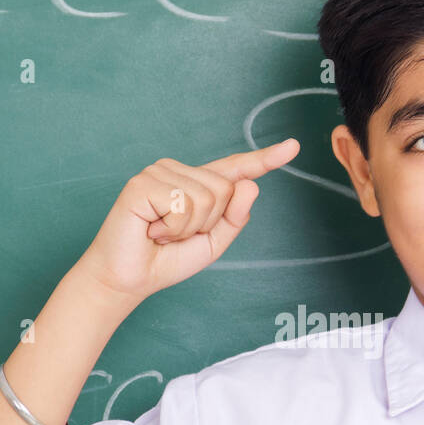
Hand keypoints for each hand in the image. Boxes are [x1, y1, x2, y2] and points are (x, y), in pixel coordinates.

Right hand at [76, 138, 299, 300]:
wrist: (130, 278)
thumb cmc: (167, 259)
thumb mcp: (213, 243)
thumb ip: (235, 217)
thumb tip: (252, 185)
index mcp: (198, 184)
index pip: (235, 169)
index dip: (264, 158)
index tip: (293, 146)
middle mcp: (179, 171)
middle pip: (224, 188)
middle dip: (206, 222)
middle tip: (176, 235)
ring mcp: (159, 172)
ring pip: (206, 196)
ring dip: (187, 227)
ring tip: (162, 233)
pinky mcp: (142, 182)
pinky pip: (182, 203)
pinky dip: (172, 227)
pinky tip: (152, 229)